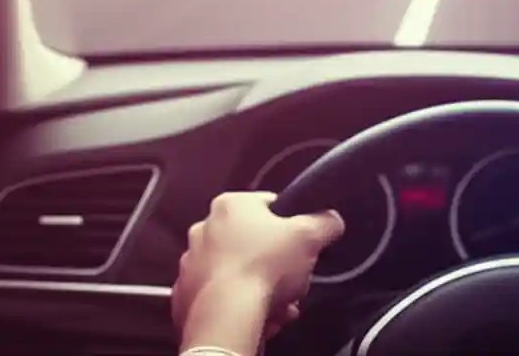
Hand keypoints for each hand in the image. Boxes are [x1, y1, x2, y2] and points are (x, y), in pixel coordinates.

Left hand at [172, 192, 343, 354]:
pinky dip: (239, 302)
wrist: (227, 314)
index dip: (291, 225)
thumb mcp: (310, 236)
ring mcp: (192, 261)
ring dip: (259, 284)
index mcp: (231, 204)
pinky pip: (221, 294)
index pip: (269, 206)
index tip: (301, 244)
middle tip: (292, 277)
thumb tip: (331, 219)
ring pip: (238, 270)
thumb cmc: (265, 266)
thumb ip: (325, 221)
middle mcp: (204, 227)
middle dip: (275, 261)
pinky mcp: (186, 292)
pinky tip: (259, 313)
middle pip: (253, 241)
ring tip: (279, 302)